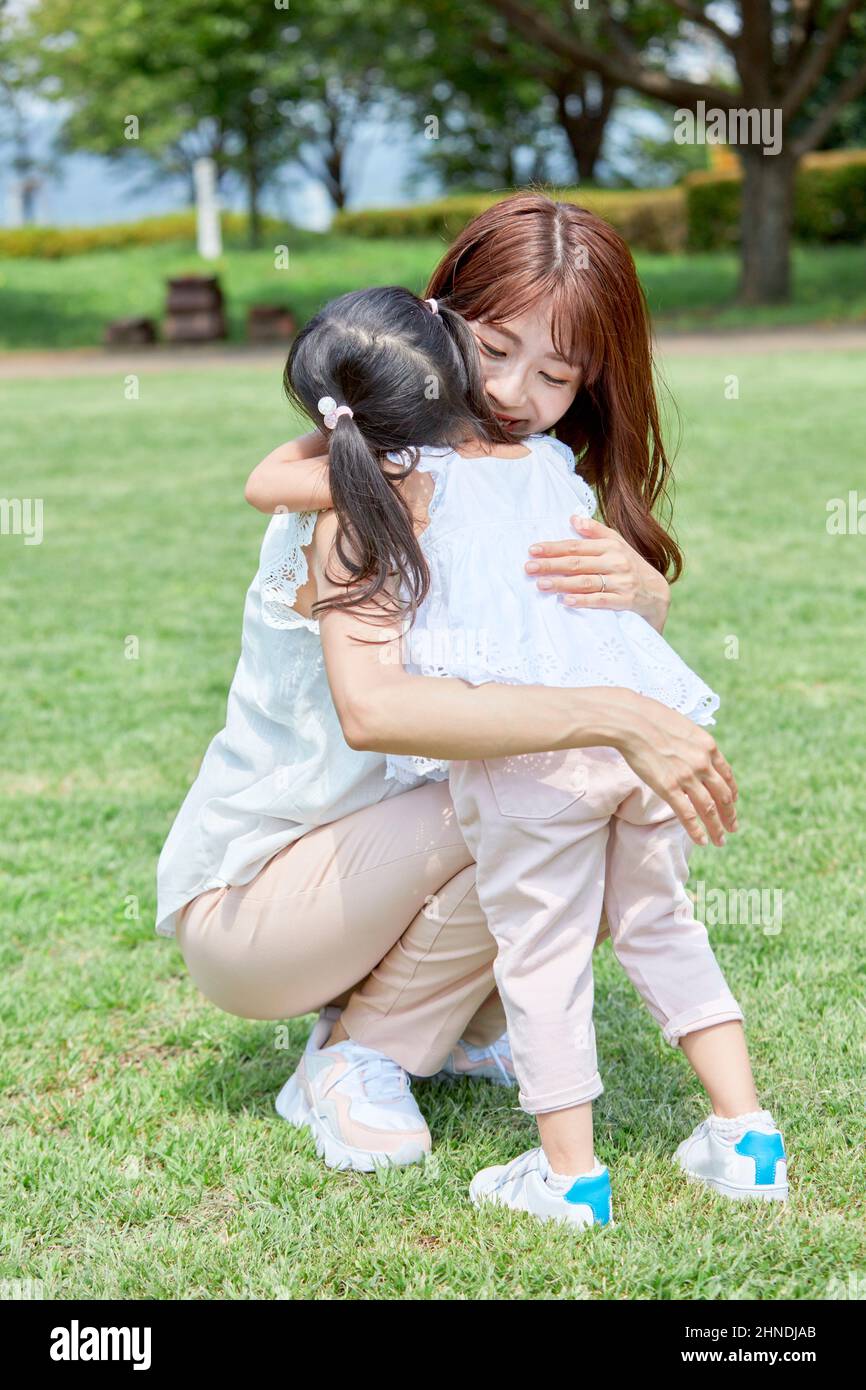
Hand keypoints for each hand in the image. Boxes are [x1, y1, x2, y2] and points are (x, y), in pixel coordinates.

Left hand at [525, 515, 670, 631]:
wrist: (657, 593)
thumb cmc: (631, 566)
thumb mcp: (618, 544)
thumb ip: (596, 531)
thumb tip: (574, 517)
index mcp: (610, 546)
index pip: (577, 546)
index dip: (554, 548)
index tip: (533, 550)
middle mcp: (616, 562)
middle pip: (578, 563)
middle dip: (552, 565)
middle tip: (529, 567)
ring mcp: (621, 582)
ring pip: (586, 582)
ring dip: (562, 583)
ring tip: (541, 584)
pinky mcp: (625, 601)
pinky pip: (601, 601)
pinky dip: (583, 601)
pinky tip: (566, 601)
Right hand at [615, 693, 738, 846]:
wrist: (631, 720)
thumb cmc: (650, 717)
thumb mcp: (683, 725)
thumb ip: (691, 742)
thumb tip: (689, 748)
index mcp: (708, 746)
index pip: (727, 775)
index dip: (732, 792)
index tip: (733, 803)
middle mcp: (703, 763)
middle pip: (723, 795)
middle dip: (729, 814)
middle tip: (732, 828)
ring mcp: (687, 776)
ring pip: (709, 809)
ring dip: (717, 828)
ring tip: (720, 841)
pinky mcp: (669, 787)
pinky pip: (687, 814)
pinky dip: (696, 830)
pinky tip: (702, 841)